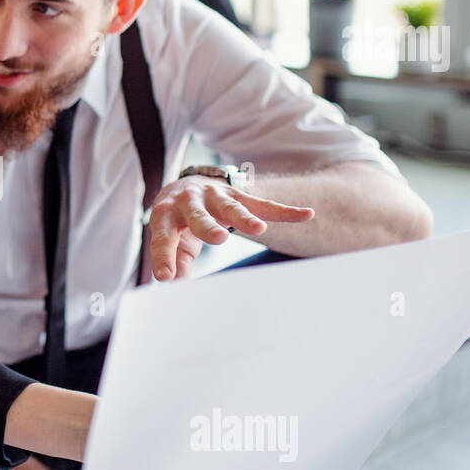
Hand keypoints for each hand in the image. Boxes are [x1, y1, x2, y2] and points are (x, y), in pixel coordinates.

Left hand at [148, 177, 313, 280]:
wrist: (185, 186)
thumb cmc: (175, 221)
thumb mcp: (169, 238)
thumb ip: (171, 260)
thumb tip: (173, 283)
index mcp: (165, 214)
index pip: (164, 238)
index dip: (164, 257)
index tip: (166, 277)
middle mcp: (190, 201)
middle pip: (199, 215)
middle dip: (208, 227)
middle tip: (219, 238)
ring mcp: (215, 196)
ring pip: (231, 207)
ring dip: (245, 218)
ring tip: (259, 230)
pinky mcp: (237, 195)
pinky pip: (263, 205)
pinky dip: (284, 211)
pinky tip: (306, 214)